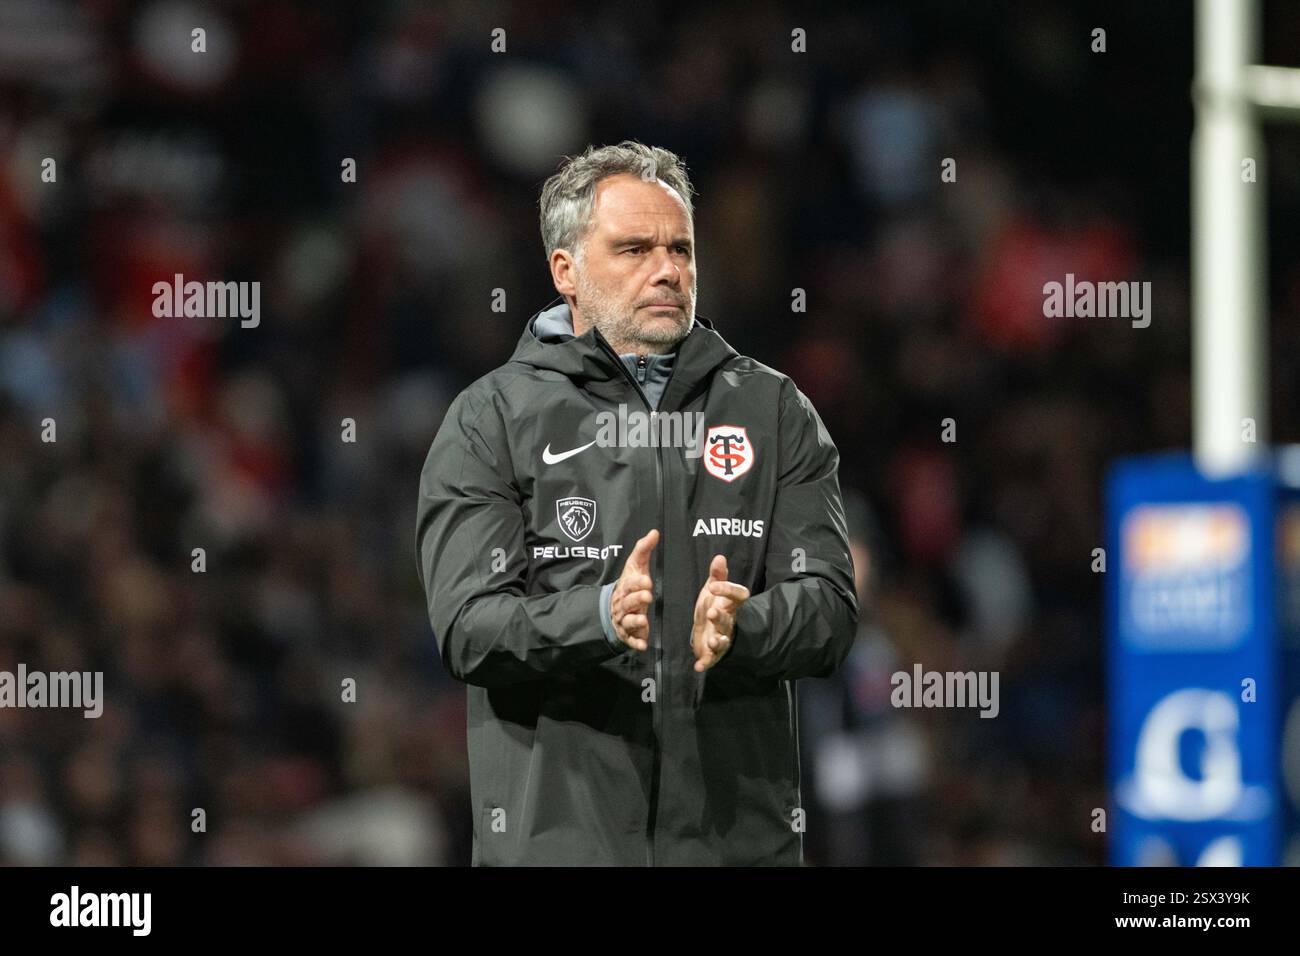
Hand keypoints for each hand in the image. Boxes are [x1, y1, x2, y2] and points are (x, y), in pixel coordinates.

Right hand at [610, 529, 657, 651]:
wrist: (612, 608)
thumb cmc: (629, 585)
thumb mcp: (635, 566)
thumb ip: (644, 550)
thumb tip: (654, 531)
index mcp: (625, 587)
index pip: (630, 584)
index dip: (637, 582)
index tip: (647, 580)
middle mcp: (623, 604)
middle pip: (629, 602)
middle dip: (637, 599)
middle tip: (648, 595)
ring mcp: (624, 620)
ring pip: (629, 621)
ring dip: (636, 621)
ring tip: (643, 620)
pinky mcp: (628, 634)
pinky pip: (631, 640)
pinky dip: (636, 643)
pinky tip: (643, 646)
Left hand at [691, 554, 748, 671]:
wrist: (710, 631)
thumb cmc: (713, 606)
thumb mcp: (712, 589)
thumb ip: (717, 575)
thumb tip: (719, 556)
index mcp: (729, 604)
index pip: (738, 596)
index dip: (728, 590)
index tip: (713, 585)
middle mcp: (728, 621)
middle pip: (728, 619)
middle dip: (720, 617)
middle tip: (710, 612)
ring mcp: (722, 638)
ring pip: (723, 640)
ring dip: (717, 642)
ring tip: (711, 641)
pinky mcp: (713, 653)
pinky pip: (712, 659)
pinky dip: (706, 663)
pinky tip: (698, 666)